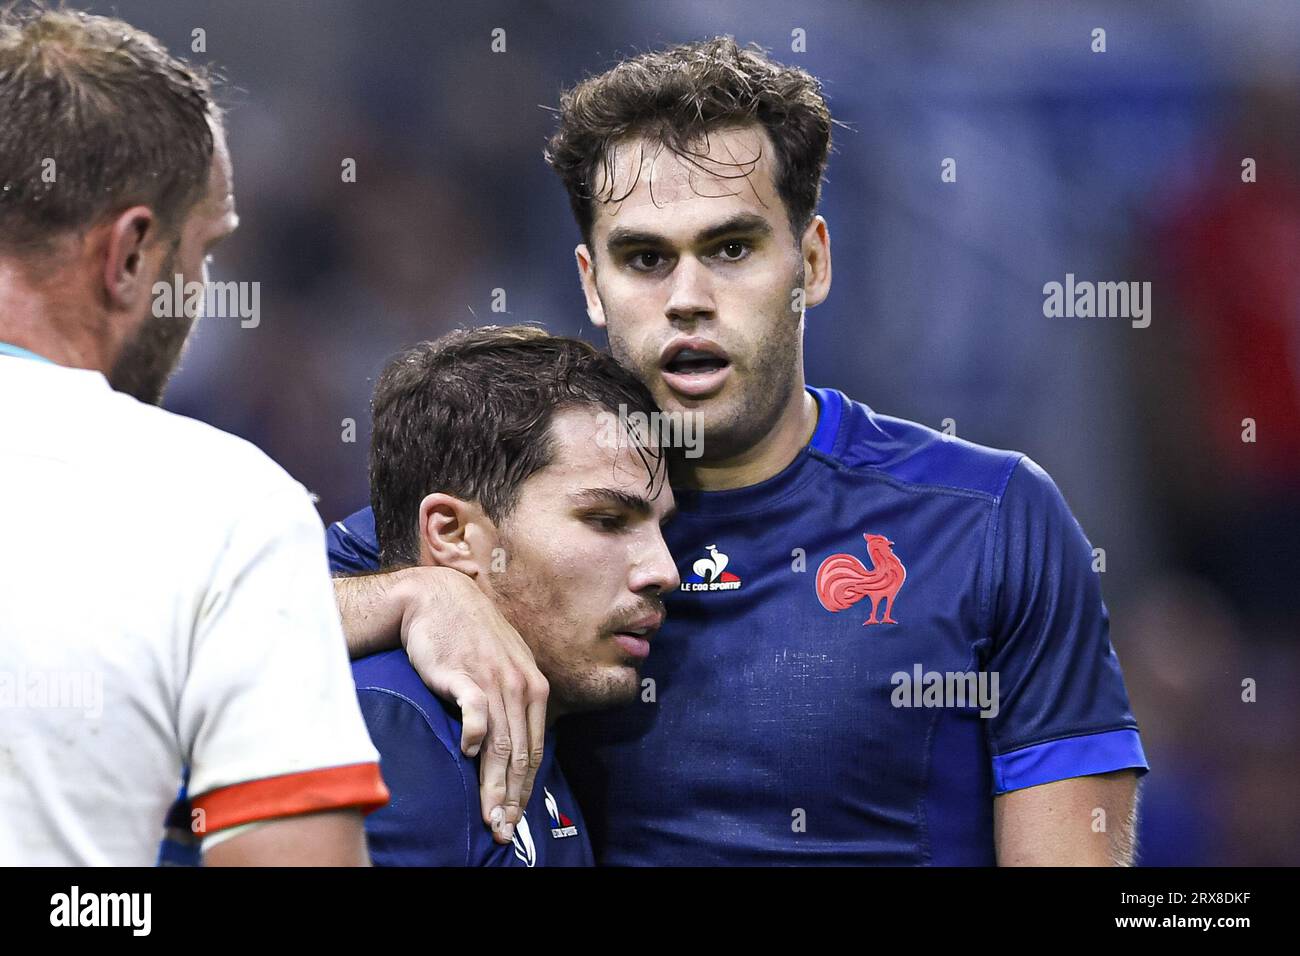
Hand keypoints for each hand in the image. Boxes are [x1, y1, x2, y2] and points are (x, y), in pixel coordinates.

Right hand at [396, 567, 548, 844]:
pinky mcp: (465, 673)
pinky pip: (477, 710)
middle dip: (513, 799)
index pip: (534, 750)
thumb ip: (513, 702)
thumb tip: (514, 746)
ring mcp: (495, 680)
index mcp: (535, 688)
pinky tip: (468, 753)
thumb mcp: (503, 666)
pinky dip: (475, 734)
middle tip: (503, 832)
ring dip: (495, 785)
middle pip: (521, 754)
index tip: (516, 821)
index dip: (526, 790)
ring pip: (501, 744)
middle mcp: (521, 686)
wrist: (437, 598)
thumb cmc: (468, 637)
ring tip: (489, 817)